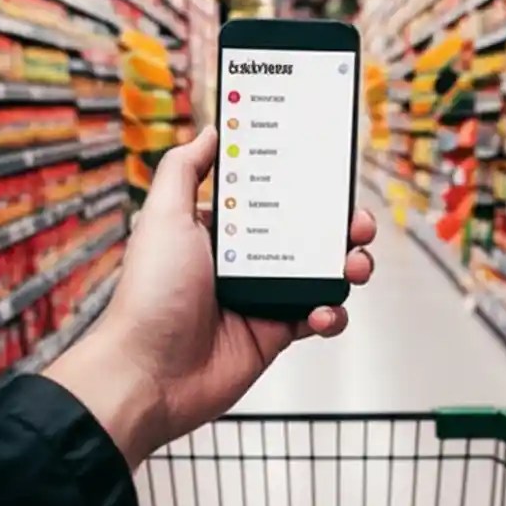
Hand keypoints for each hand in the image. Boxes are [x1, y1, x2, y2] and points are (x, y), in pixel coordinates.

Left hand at [45, 126, 375, 467]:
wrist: (150, 374)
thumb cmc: (150, 295)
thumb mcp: (163, 216)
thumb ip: (184, 169)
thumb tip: (210, 131)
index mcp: (219, 229)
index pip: (271, 196)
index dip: (302, 184)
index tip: (329, 172)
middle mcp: (243, 260)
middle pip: (307, 232)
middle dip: (340, 225)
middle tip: (356, 223)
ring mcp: (261, 297)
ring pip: (322, 273)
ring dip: (347, 265)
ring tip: (354, 265)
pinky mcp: (274, 334)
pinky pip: (318, 317)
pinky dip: (332, 314)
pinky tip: (323, 313)